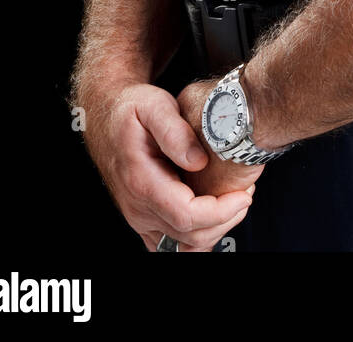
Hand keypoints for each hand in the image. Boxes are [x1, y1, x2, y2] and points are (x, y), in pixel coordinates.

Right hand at [81, 80, 256, 252]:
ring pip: (184, 247)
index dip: (221, 211)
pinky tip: (214, 212)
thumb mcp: (153, 105)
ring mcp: (141, 218)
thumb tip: (198, 160)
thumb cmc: (130, 110)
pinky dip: (200, 235)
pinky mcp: (145, 221)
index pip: (187, 215)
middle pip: (191, 237)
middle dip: (226, 219)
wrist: (107, 118)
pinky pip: (174, 245)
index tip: (243, 194)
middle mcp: (138, 207)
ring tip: (234, 201)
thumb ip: (175, 131)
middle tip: (245, 192)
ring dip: (215, 230)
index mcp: (141, 181)